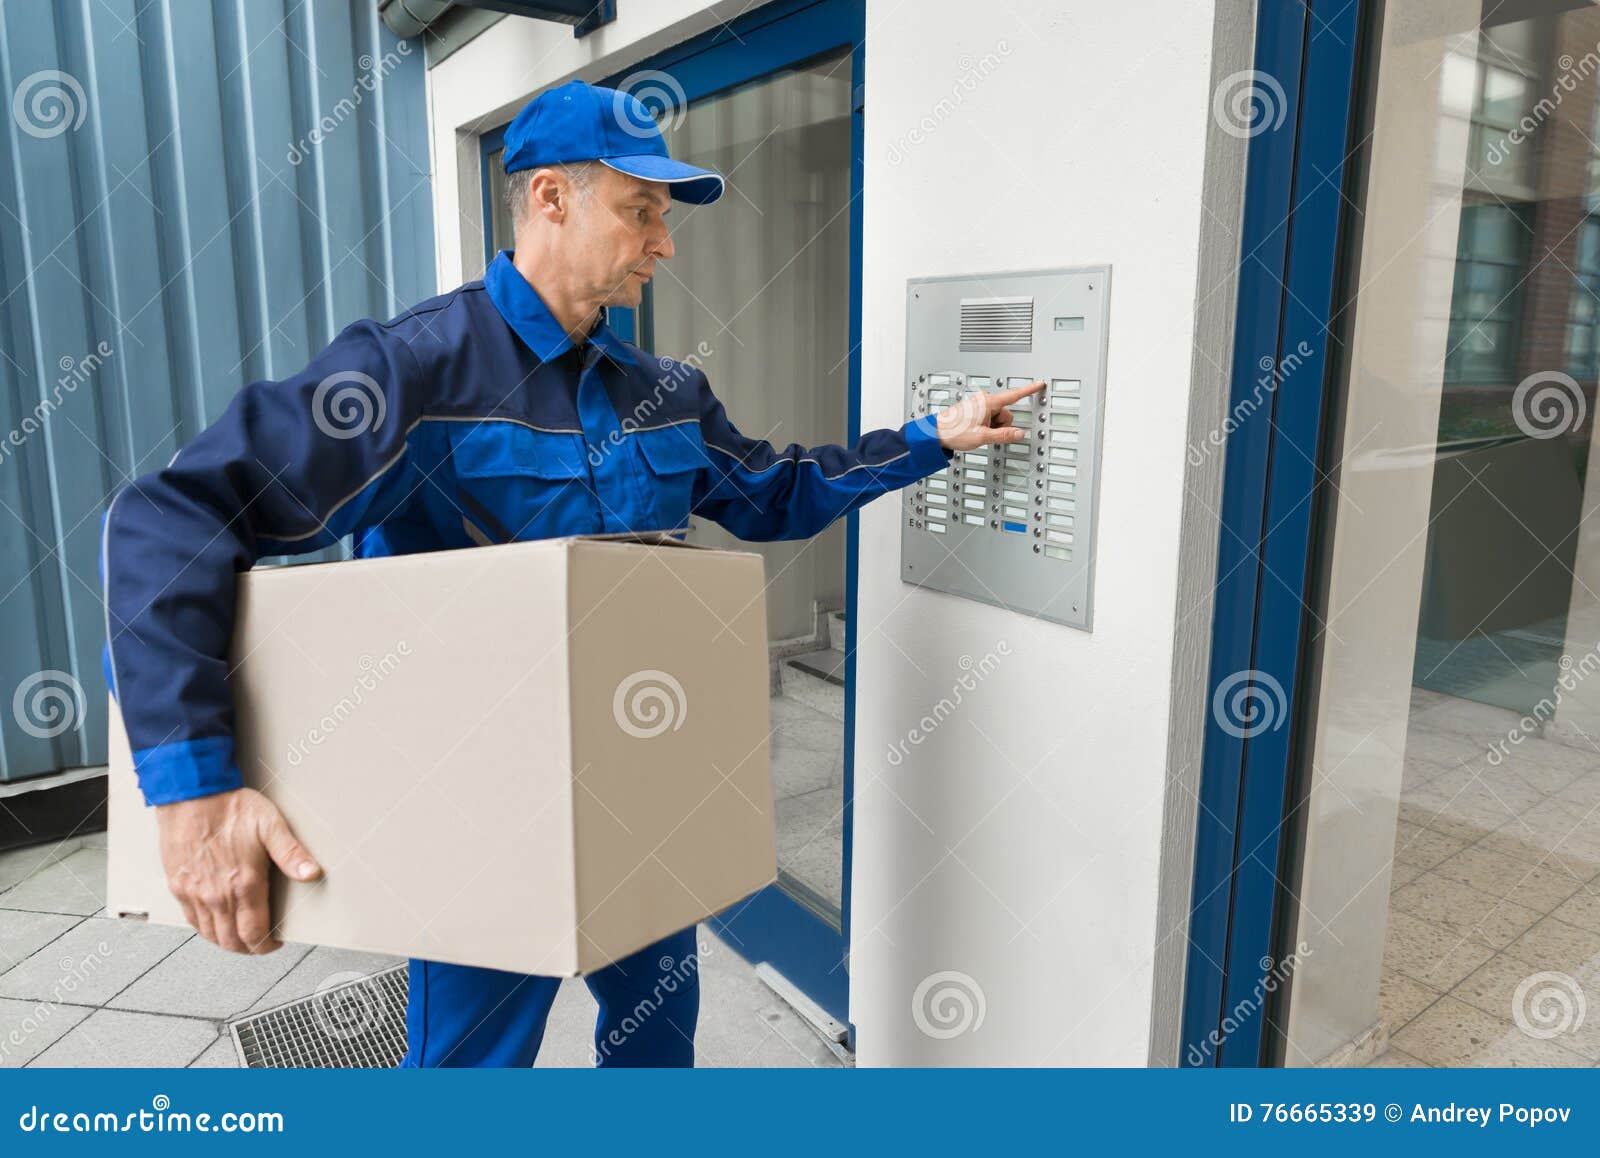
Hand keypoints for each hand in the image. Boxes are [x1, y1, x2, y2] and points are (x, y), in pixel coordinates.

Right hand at [155, 787, 321, 953]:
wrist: (191, 795)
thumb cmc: (230, 807)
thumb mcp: (271, 826)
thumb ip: (292, 853)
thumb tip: (312, 873)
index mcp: (243, 884)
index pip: (254, 933)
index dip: (266, 946)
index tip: (274, 943)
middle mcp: (216, 895)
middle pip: (231, 941)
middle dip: (248, 949)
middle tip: (259, 944)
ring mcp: (194, 893)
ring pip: (209, 935)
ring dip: (226, 942)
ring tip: (240, 937)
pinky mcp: (177, 886)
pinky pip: (191, 920)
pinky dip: (204, 929)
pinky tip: (214, 923)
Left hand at [934, 379, 1046, 450]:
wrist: (936, 433)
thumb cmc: (954, 431)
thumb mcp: (982, 437)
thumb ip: (1003, 435)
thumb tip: (1020, 434)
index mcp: (988, 402)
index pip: (1014, 395)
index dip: (1029, 390)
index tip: (1040, 383)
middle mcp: (984, 400)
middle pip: (1006, 413)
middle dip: (1001, 426)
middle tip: (986, 433)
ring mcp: (979, 405)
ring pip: (998, 418)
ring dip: (993, 427)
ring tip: (978, 432)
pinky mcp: (975, 410)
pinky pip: (989, 418)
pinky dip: (987, 426)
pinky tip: (975, 431)